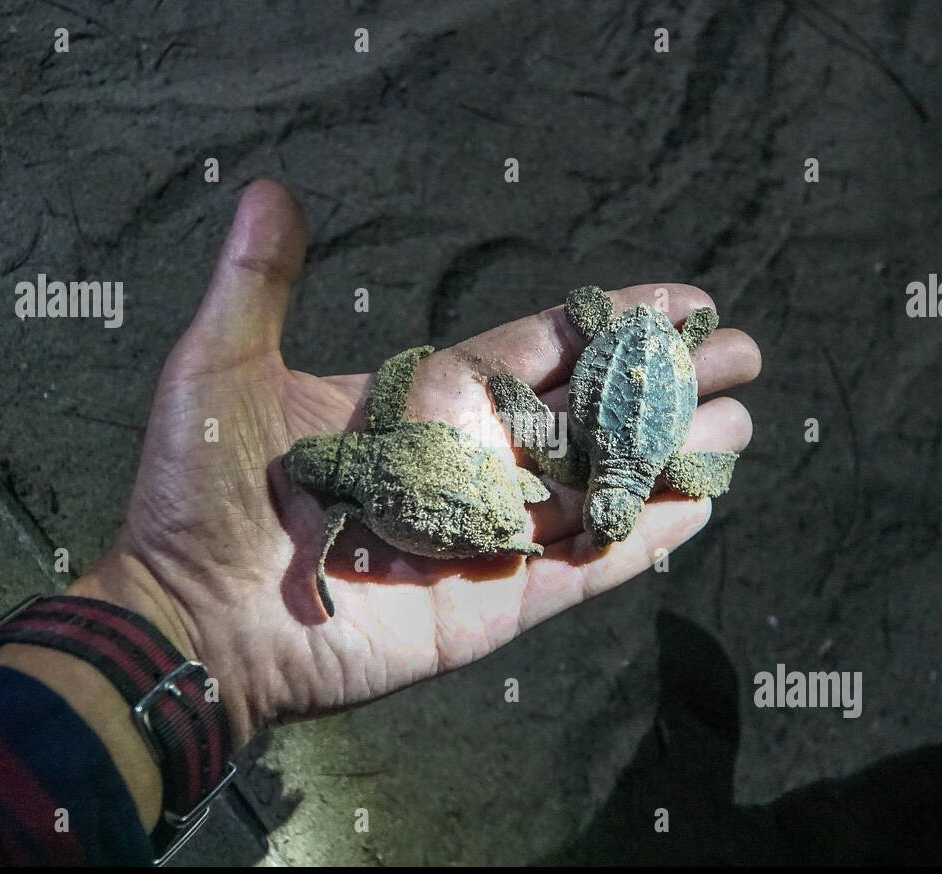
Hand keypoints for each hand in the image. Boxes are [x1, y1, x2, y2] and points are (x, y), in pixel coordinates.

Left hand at [70, 179, 760, 750]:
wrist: (197, 615)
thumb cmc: (205, 493)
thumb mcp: (223, 368)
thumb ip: (260, 284)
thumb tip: (270, 189)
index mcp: (425, 401)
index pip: (541, 349)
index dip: (611, 322)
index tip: (683, 301)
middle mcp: (470, 461)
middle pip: (590, 412)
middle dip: (666, 382)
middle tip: (743, 353)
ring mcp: (489, 532)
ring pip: (601, 483)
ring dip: (672, 454)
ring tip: (742, 421)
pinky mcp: (496, 600)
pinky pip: (586, 565)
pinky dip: (644, 538)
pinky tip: (701, 505)